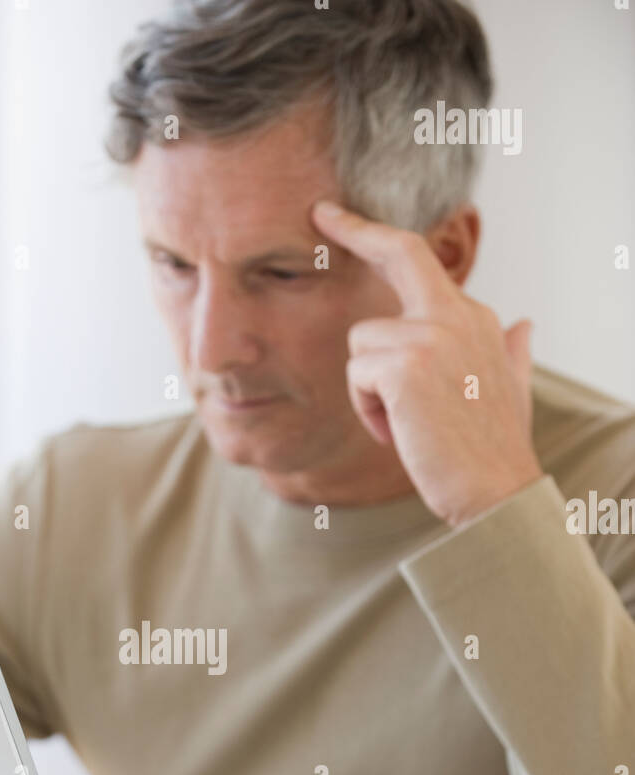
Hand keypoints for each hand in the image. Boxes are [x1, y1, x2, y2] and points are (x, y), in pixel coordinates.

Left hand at [311, 200, 542, 527]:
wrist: (496, 491)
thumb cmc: (495, 449)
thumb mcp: (512, 389)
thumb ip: (512, 352)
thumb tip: (525, 326)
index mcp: (476, 317)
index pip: (420, 259)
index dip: (377, 234)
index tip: (336, 216)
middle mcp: (458, 314)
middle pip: (398, 255)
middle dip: (355, 229)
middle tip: (319, 212)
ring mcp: (432, 336)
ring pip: (361, 343)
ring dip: (369, 391)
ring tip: (404, 424)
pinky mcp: (405, 365)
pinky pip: (357, 377)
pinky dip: (368, 411)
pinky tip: (398, 434)